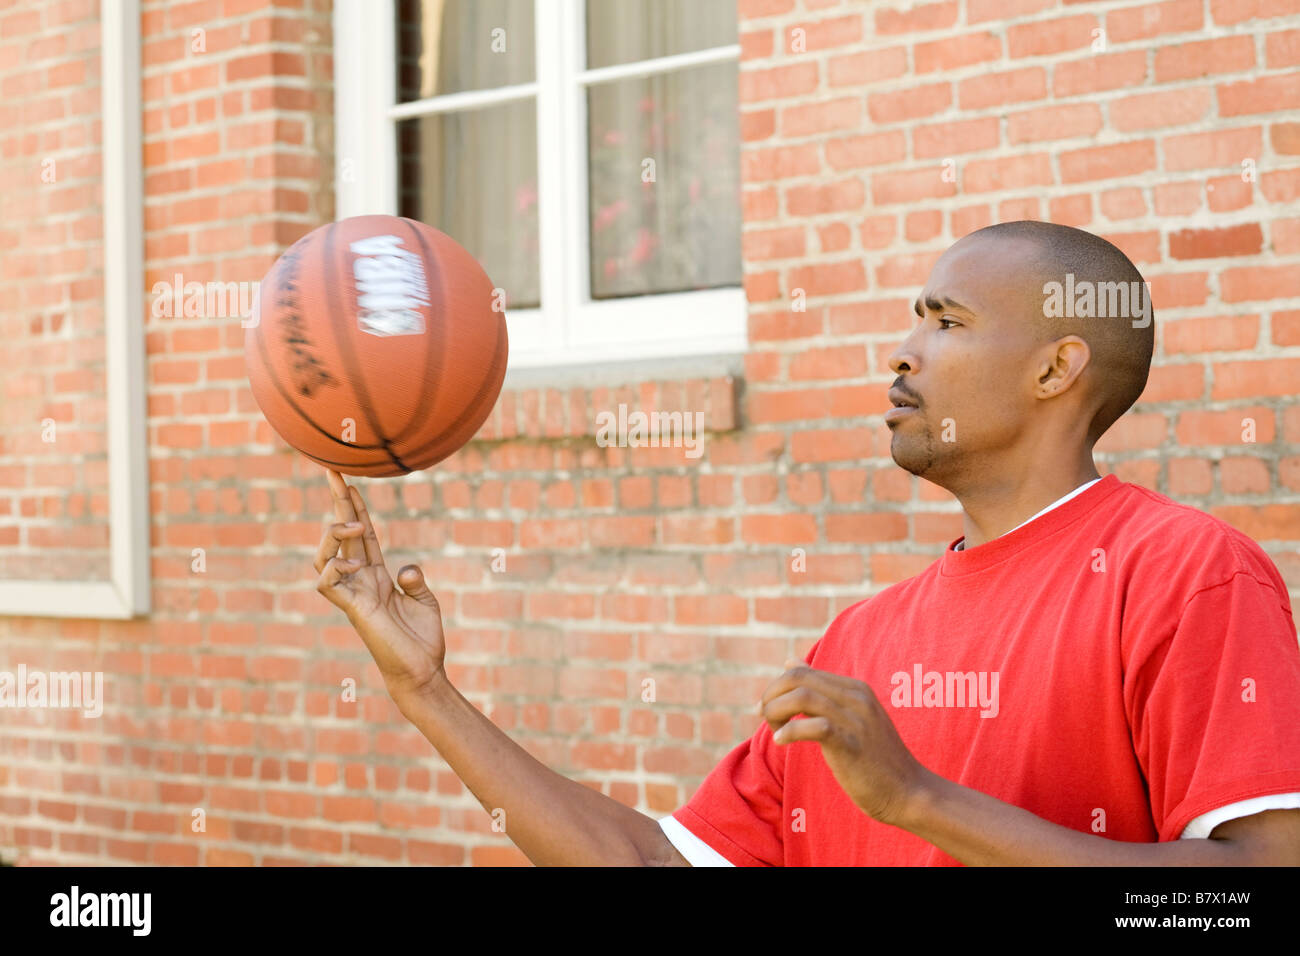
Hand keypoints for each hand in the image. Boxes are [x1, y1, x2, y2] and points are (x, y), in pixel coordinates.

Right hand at [314, 467, 448, 704]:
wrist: (422, 671)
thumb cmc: (422, 639)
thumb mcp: (424, 600)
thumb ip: (413, 578)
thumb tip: (404, 567)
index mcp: (377, 575)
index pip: (362, 534)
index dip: (356, 507)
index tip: (349, 480)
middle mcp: (361, 581)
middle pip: (341, 534)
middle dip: (337, 502)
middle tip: (333, 471)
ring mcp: (354, 594)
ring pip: (324, 555)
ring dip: (335, 534)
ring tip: (357, 526)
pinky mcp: (353, 610)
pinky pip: (328, 583)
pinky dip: (336, 566)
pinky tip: (354, 563)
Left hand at [758, 659, 932, 826]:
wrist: (908, 792)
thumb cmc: (875, 758)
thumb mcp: (850, 716)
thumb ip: (821, 690)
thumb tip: (790, 662)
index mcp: (855, 688)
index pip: (802, 672)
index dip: (777, 689)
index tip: (768, 710)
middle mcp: (856, 697)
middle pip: (797, 679)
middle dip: (772, 696)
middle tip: (765, 718)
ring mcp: (856, 719)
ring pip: (801, 697)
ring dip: (776, 713)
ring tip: (775, 732)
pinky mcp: (852, 744)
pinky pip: (813, 726)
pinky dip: (789, 732)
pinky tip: (782, 742)